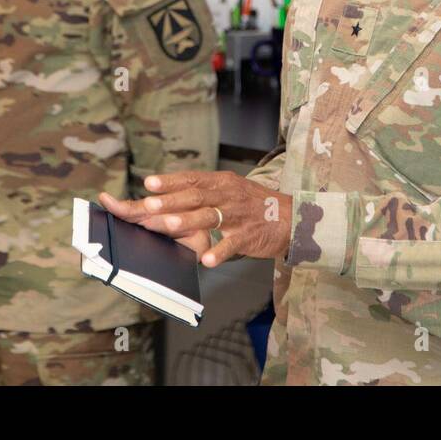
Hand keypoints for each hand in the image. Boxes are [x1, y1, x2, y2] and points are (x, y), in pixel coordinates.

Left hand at [99, 171, 291, 267]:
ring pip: (211, 217)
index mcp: (222, 183)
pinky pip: (232, 244)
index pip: (192, 179)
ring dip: (189, 221)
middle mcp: (229, 196)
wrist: (291, 217)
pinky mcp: (249, 236)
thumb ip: (205, 191)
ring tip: (169, 226)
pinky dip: (220, 252)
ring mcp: (239, 216)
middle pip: (197, 197)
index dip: (170, 181)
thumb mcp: (231, 189)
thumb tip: (172, 192)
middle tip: (149, 205)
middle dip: (171, 201)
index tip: (149, 183)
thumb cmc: (254, 204)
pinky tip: (207, 260)